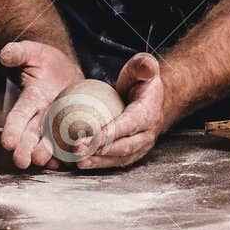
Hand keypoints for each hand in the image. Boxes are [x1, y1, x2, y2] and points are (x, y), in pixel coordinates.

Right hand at [0, 41, 83, 169]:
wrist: (64, 70)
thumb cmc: (45, 61)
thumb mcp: (32, 52)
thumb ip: (18, 52)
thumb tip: (5, 54)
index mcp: (29, 100)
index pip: (17, 116)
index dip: (11, 129)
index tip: (7, 143)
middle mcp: (38, 116)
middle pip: (29, 135)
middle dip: (24, 149)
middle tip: (22, 161)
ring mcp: (54, 124)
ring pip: (47, 142)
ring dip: (44, 154)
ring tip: (44, 162)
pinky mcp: (68, 128)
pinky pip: (65, 143)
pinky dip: (64, 153)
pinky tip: (65, 162)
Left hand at [70, 52, 165, 170]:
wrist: (152, 100)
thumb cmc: (140, 80)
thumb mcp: (143, 66)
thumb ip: (143, 65)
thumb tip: (146, 68)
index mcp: (149, 113)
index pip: (131, 124)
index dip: (113, 132)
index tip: (92, 136)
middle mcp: (147, 134)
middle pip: (124, 146)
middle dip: (100, 150)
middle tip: (77, 149)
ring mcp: (141, 147)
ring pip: (119, 158)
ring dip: (98, 162)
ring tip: (77, 161)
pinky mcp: (131, 154)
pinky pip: (114, 161)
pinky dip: (97, 164)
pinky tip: (78, 162)